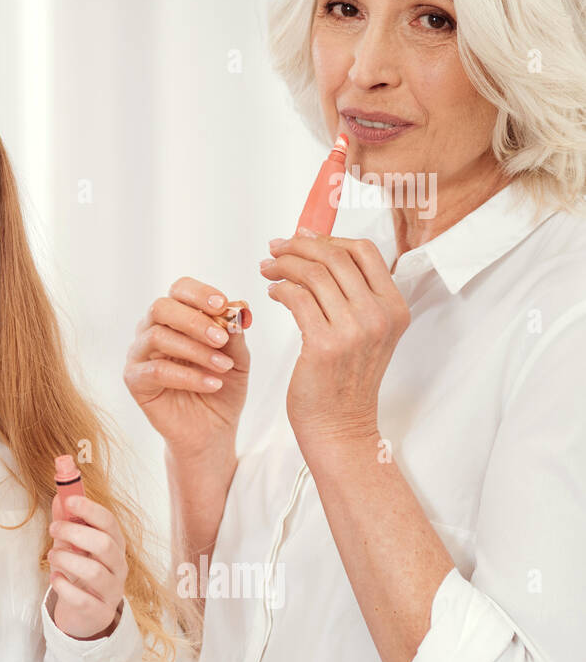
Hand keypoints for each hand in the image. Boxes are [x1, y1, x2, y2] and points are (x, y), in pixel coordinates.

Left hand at [46, 494, 128, 639]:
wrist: (85, 613)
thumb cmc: (80, 572)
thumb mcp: (73, 545)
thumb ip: (68, 521)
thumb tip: (59, 497)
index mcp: (115, 545)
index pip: (109, 522)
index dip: (89, 509)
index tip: (68, 500)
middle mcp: (118, 566)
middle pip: (104, 544)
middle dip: (75, 532)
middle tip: (53, 529)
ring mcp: (112, 590)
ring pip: (95, 572)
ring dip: (66, 559)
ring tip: (52, 556)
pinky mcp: (100, 612)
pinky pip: (82, 599)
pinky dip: (64, 586)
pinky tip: (55, 578)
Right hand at [124, 277, 249, 456]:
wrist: (212, 429)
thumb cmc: (222, 387)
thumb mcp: (238, 359)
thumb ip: (235, 334)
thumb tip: (238, 307)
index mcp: (176, 317)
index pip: (179, 290)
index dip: (199, 293)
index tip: (223, 305)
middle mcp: (152, 330)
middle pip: (161, 307)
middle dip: (194, 320)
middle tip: (222, 338)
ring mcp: (139, 354)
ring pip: (157, 336)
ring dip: (195, 350)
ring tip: (224, 367)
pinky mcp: (135, 380)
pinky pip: (156, 370)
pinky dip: (188, 376)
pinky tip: (212, 384)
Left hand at [261, 228, 408, 445]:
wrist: (340, 426)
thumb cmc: (345, 379)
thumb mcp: (366, 332)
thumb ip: (354, 295)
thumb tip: (320, 251)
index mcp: (395, 307)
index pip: (364, 251)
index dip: (328, 238)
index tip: (301, 236)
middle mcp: (379, 315)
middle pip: (335, 257)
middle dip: (299, 246)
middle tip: (275, 247)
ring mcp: (355, 330)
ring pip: (313, 274)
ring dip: (283, 265)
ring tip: (266, 267)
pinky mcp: (325, 345)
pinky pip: (296, 298)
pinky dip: (279, 289)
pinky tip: (271, 292)